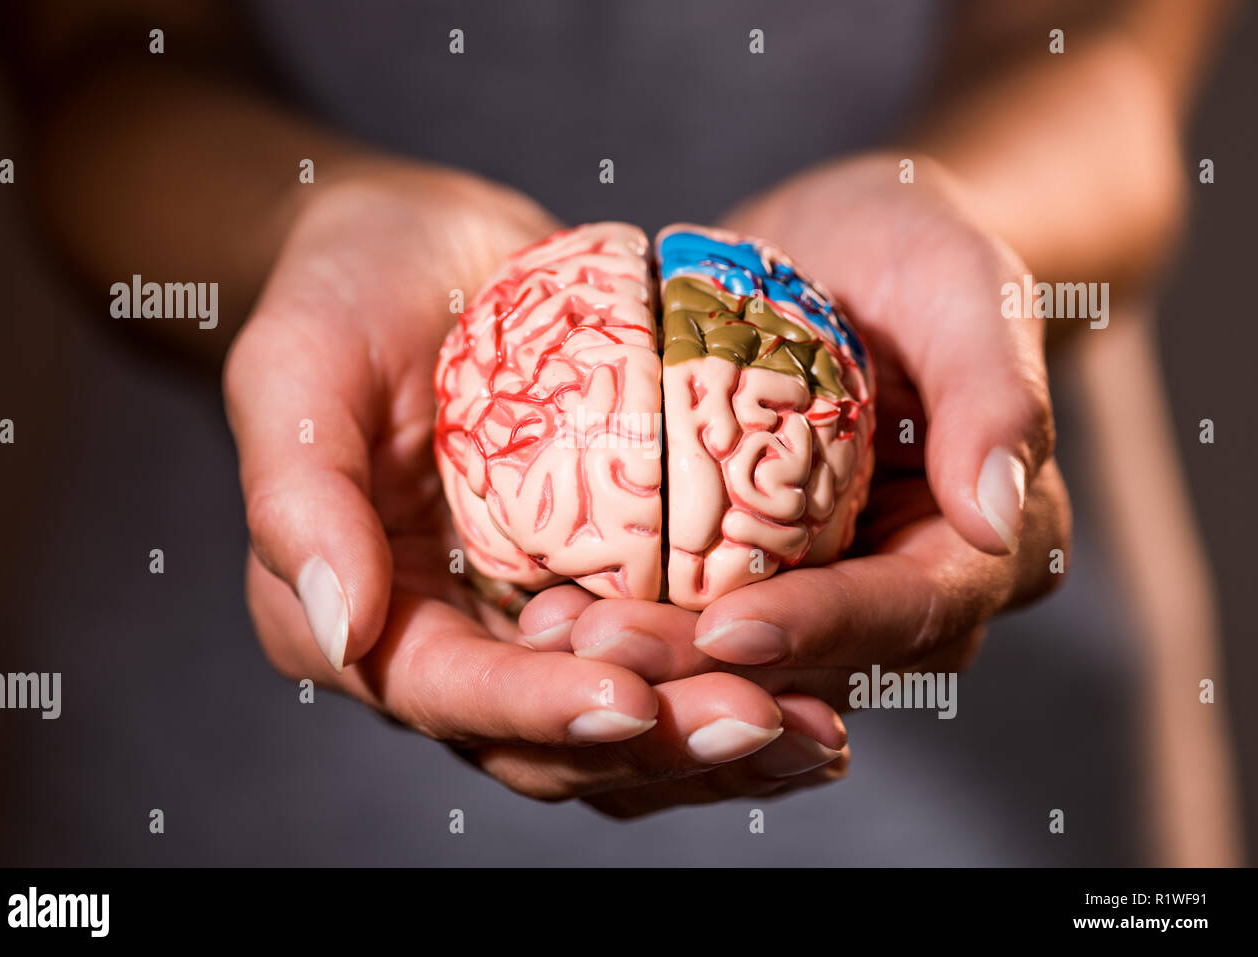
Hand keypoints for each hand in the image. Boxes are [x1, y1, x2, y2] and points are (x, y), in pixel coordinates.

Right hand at [223, 164, 850, 815]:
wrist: (420, 252)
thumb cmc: (344, 293)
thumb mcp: (297, 368)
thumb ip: (302, 497)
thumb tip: (340, 629)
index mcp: (359, 623)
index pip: (449, 697)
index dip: (538, 710)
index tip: (631, 700)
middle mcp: (446, 647)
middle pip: (553, 739)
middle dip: (656, 743)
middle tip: (766, 722)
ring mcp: (526, 627)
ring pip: (623, 723)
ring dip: (714, 737)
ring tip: (818, 729)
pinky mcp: (595, 589)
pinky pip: (667, 655)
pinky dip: (736, 676)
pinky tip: (821, 675)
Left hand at [514, 153, 1071, 709]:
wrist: (840, 250)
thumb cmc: (912, 252)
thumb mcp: (964, 282)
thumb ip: (996, 389)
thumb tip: (996, 514)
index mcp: (988, 546)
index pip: (910, 610)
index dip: (822, 629)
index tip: (729, 628)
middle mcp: (913, 596)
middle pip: (815, 663)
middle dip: (707, 669)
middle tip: (601, 647)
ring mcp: (829, 594)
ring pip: (745, 666)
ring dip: (654, 665)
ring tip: (555, 637)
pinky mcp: (757, 578)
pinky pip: (698, 620)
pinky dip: (632, 624)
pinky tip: (548, 613)